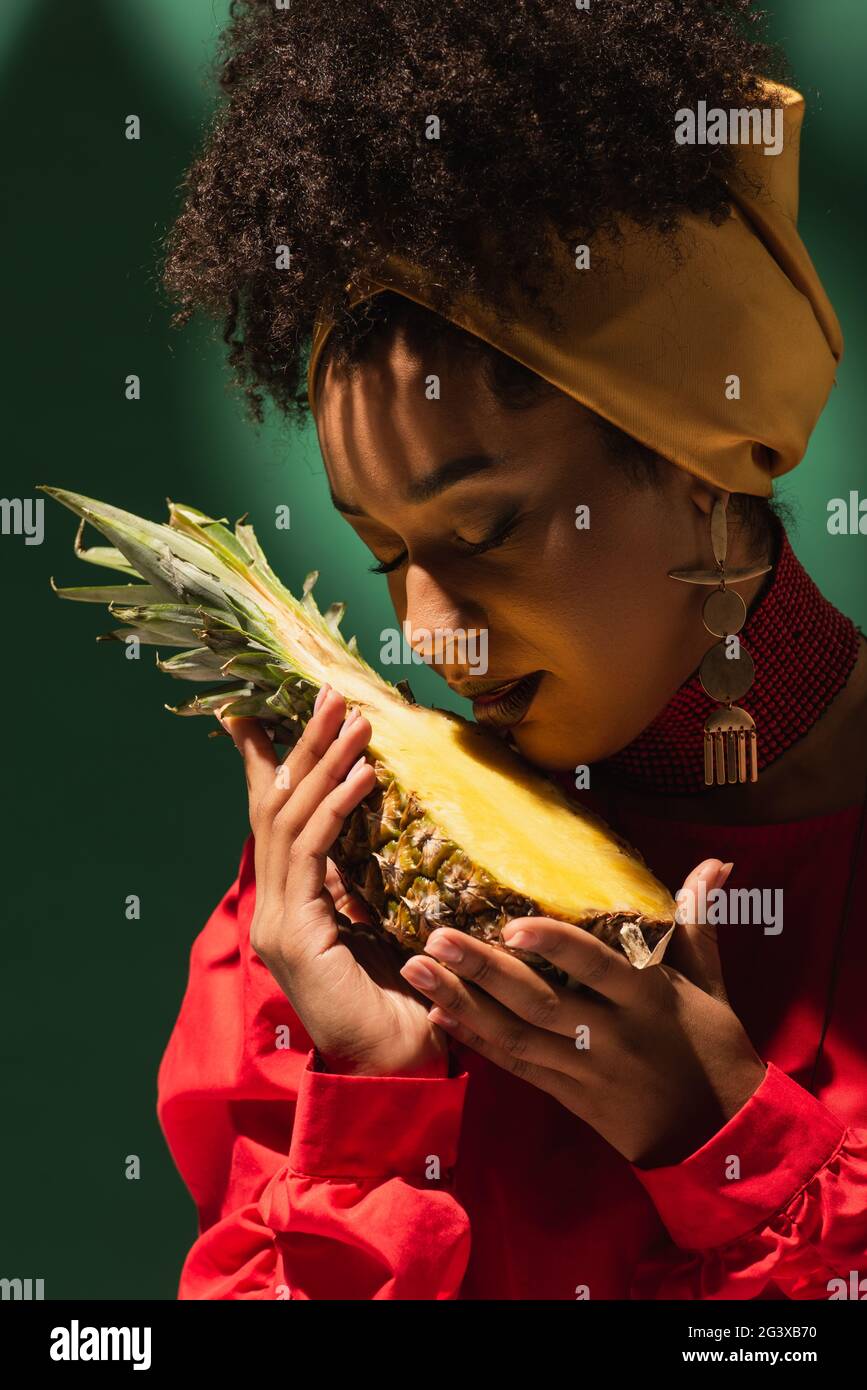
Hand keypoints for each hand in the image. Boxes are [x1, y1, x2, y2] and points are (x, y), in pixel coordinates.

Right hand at [220, 685, 448, 1077]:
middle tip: (330, 693)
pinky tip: (363, 774)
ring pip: (290, 820)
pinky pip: (315, 853)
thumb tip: (363, 831)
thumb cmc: (401, 1002)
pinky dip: (337, 807)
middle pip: (277, 807)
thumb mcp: (378, 927)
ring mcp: (279, 921)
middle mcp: (274, 908)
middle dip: (301, 745)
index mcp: (289, 905)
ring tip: (352, 718)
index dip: (264, 763)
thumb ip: (358, 884)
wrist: (395, 1071)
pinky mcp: (297, 933)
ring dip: (323, 763)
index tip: (259, 711)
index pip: (272, 819)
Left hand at [398, 858, 767, 1164]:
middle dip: (483, 971)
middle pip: (540, 1002)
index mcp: (649, 1000)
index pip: (598, 967)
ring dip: (462, 1003)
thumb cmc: (712, 1046)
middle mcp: (612, 1034)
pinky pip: (516, 1065)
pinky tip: (439, 1016)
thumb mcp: (710, 983)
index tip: (509, 923)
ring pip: (516, 1035)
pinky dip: (477, 1042)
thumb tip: (714, 862)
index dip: (556, 945)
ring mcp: (585, 1068)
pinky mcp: (568, 1095)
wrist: (715, 1136)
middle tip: (434, 937)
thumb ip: (695, 921)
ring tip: (416, 971)